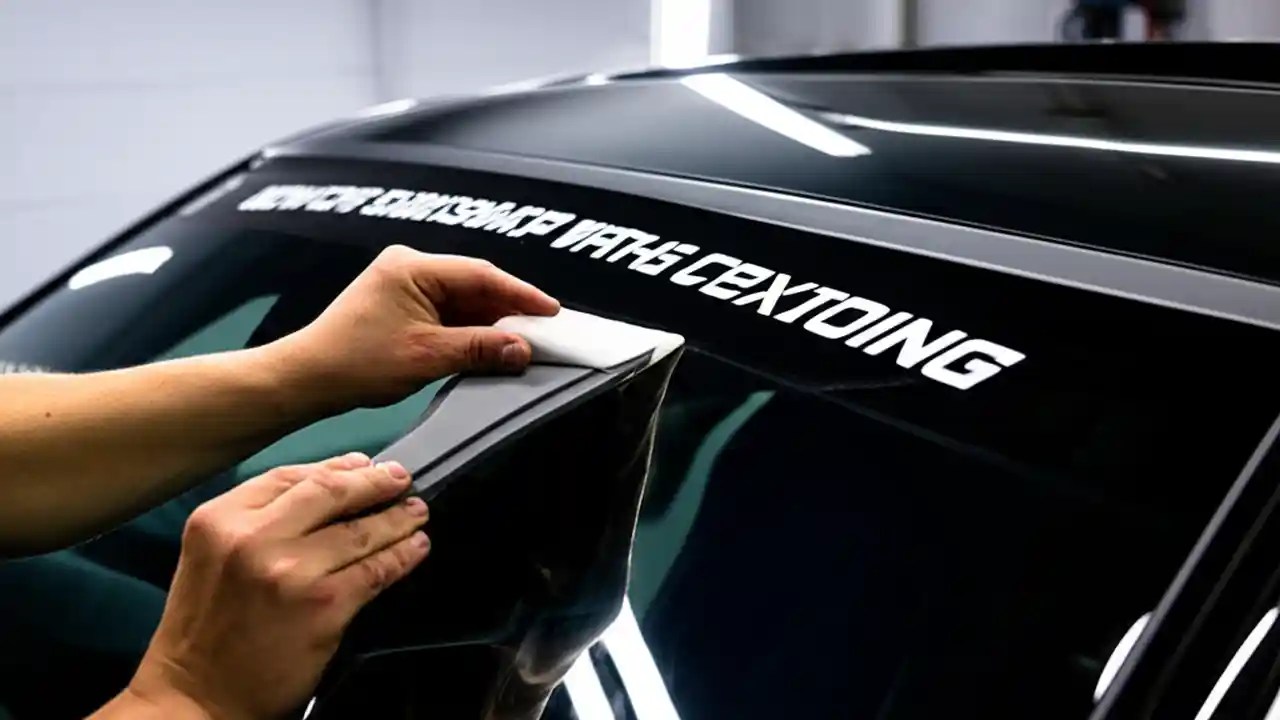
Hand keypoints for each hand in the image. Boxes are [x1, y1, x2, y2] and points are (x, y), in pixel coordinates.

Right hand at [123, 453, 428, 718]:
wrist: (195, 696)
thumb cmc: (206, 627)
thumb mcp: (213, 554)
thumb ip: (259, 519)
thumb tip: (332, 483)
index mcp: (219, 519)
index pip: (289, 475)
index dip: (336, 466)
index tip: (364, 464)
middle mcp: (253, 538)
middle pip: (330, 491)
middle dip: (375, 481)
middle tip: (401, 479)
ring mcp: (292, 571)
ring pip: (361, 530)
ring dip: (398, 517)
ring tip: (416, 512)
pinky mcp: (325, 605)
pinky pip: (376, 569)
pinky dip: (403, 555)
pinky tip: (416, 547)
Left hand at [276, 246, 558, 408]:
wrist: (309, 377)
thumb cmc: (354, 362)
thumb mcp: (427, 356)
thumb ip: (479, 348)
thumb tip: (521, 348)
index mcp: (411, 267)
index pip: (481, 275)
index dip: (521, 294)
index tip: (551, 312)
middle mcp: (409, 267)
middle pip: (476, 285)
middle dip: (510, 310)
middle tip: (544, 333)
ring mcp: (405, 284)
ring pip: (464, 300)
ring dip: (490, 322)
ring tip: (521, 344)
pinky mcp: (403, 304)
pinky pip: (448, 312)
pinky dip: (471, 329)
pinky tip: (490, 346)